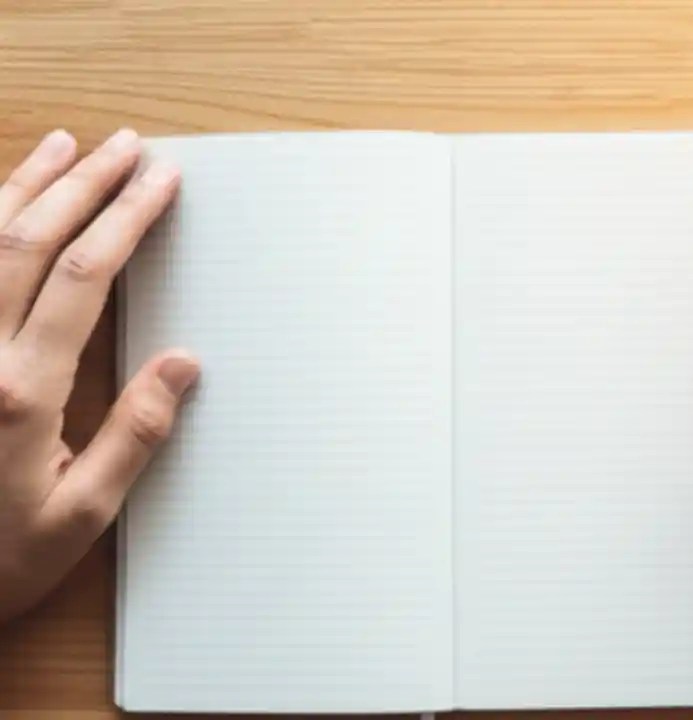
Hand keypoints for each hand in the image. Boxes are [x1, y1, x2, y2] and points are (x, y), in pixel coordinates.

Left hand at [0, 129, 197, 621]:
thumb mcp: (81, 515)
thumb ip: (134, 436)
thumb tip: (181, 365)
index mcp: (20, 390)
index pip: (83, 278)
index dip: (125, 219)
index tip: (160, 181)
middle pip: (30, 242)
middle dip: (85, 185)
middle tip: (127, 146)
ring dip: (26, 187)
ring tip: (64, 146)